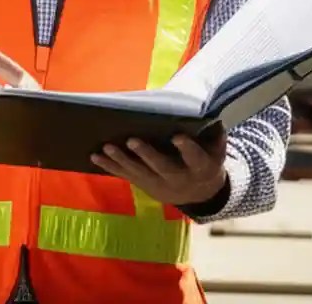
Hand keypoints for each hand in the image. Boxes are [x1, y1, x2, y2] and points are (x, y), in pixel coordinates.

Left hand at [90, 128, 227, 206]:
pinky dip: (109, 167)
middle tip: (132, 140)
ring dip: (121, 160)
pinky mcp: (144, 185)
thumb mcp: (216, 151)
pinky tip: (94, 156)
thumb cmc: (206, 161)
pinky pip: (126, 176)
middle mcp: (178, 179)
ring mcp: (159, 185)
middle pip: (162, 167)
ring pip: (139, 173)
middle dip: (147, 154)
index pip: (195, 158)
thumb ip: (215, 136)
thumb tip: (213, 118)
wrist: (200, 193)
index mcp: (200, 168)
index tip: (178, 136)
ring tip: (106, 146)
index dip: (187, 148)